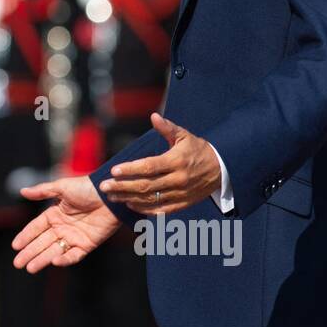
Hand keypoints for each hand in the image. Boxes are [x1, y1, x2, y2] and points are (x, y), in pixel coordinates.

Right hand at [11, 176, 120, 272]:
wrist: (109, 195)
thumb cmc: (86, 188)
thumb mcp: (62, 187)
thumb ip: (42, 191)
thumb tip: (22, 191)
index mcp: (55, 214)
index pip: (36, 228)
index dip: (25, 237)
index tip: (15, 246)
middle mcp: (62, 227)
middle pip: (42, 243)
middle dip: (30, 253)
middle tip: (18, 264)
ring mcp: (74, 237)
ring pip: (54, 251)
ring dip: (42, 260)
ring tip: (30, 268)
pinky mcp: (87, 245)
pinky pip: (74, 255)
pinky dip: (65, 260)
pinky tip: (54, 262)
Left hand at [100, 112, 221, 214]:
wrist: (222, 169)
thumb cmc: (198, 149)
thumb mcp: (184, 136)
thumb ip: (167, 128)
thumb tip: (153, 116)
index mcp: (176, 161)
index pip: (149, 166)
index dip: (130, 169)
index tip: (114, 170)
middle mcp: (178, 179)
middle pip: (146, 185)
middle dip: (123, 187)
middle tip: (104, 187)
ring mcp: (180, 193)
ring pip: (151, 199)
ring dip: (129, 198)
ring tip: (112, 196)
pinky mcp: (183, 204)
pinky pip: (161, 209)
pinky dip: (144, 209)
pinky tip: (130, 205)